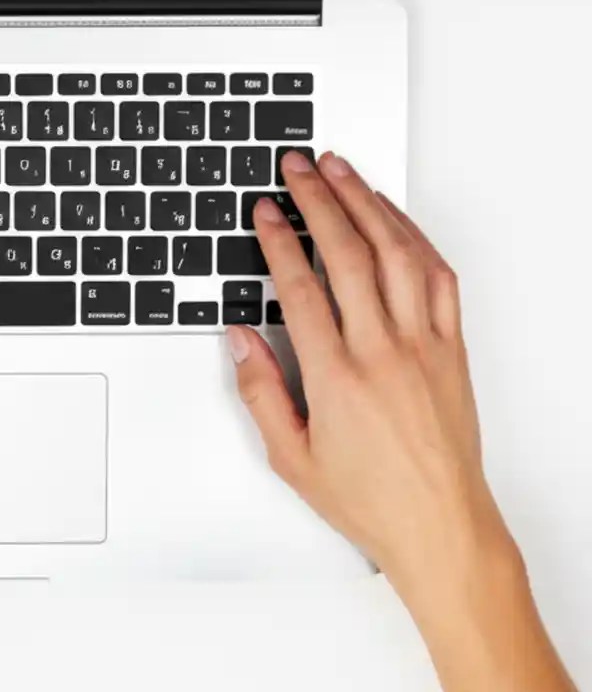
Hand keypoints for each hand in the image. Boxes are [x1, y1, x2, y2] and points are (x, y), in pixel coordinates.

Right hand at [228, 150, 508, 581]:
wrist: (440, 524)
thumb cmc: (369, 497)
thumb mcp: (290, 456)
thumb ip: (260, 392)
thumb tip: (240, 339)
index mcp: (337, 378)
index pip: (302, 289)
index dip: (279, 241)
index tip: (264, 211)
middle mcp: (384, 352)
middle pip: (349, 255)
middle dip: (318, 201)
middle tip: (298, 167)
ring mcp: (424, 345)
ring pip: (397, 254)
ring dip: (367, 204)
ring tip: (343, 171)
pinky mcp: (452, 348)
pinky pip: (437, 277)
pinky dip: (415, 238)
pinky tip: (394, 218)